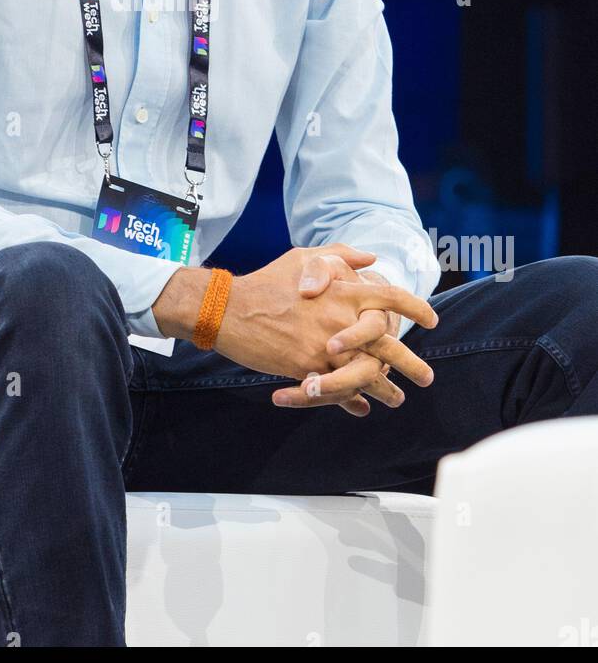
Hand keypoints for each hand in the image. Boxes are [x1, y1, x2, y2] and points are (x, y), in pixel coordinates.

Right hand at [213, 245, 437, 393]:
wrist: (230, 308)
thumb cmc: (268, 281)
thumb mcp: (305, 257)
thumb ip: (341, 255)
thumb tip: (373, 258)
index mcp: (344, 289)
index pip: (392, 297)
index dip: (415, 308)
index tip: (432, 320)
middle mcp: (341, 318)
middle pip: (389, 344)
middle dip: (411, 363)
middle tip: (427, 376)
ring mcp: (325, 346)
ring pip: (368, 372)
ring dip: (386, 389)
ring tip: (398, 398)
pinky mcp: (308, 368)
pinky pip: (340, 389)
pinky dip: (353, 401)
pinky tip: (362, 407)